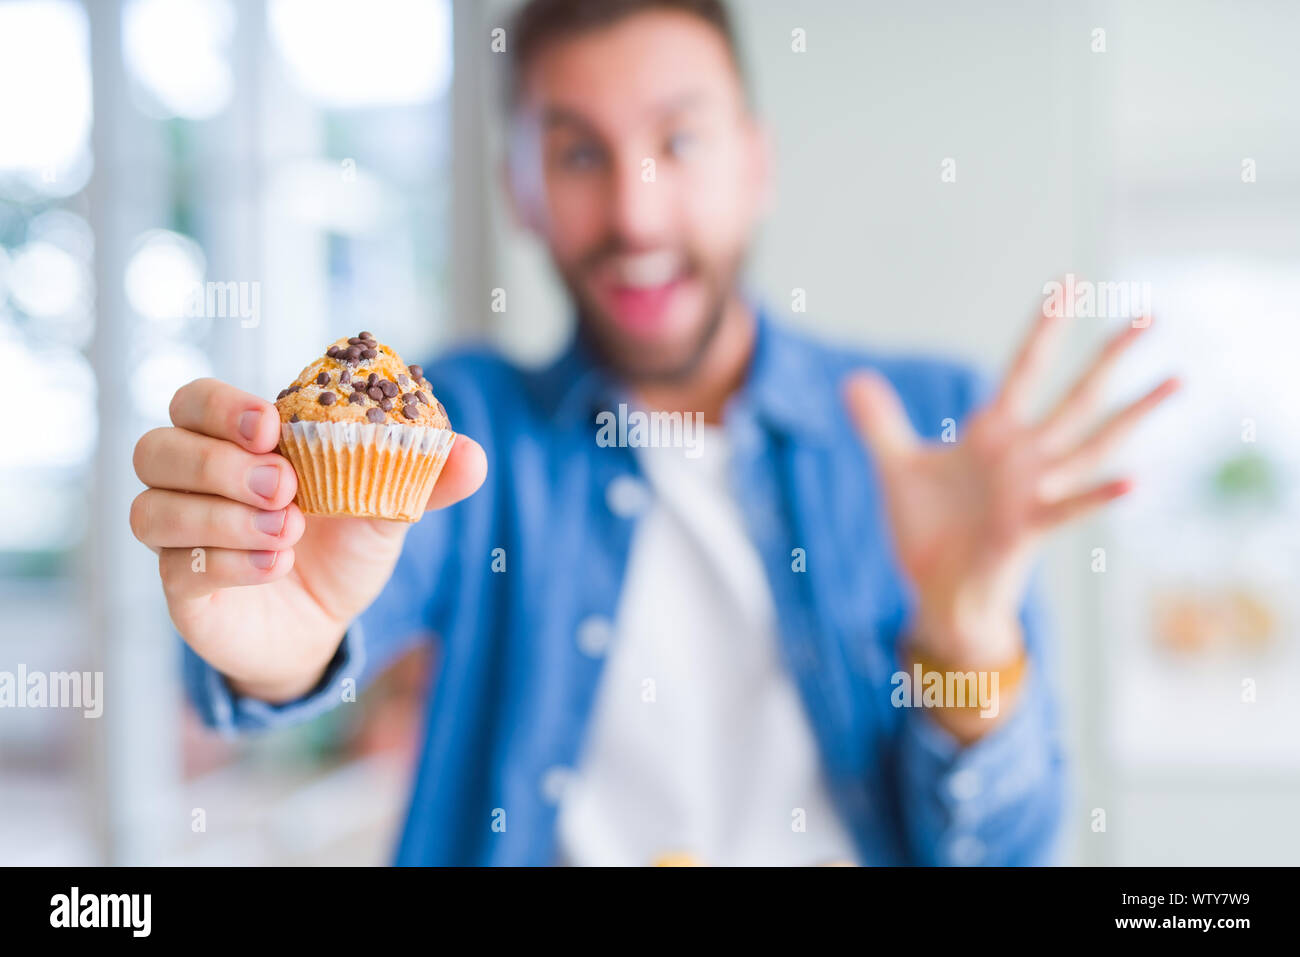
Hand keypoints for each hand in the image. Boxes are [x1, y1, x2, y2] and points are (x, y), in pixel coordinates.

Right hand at [130, 378, 486, 702]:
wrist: (326, 624)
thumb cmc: (343, 547)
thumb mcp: (387, 506)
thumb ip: (423, 475)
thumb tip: (473, 455)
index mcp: (237, 443)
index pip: (194, 402)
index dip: (222, 407)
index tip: (272, 426)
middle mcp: (194, 482)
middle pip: (156, 447)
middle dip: (219, 461)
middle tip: (285, 484)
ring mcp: (179, 536)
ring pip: (152, 508)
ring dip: (222, 515)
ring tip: (289, 528)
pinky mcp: (183, 588)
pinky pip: (179, 566)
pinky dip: (231, 561)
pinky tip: (276, 565)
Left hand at [846, 303, 1178, 670]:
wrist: (935, 592)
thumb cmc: (929, 530)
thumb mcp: (897, 469)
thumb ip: (879, 424)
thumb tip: (852, 379)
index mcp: (993, 435)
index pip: (1024, 369)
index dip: (1044, 328)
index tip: (1067, 284)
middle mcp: (1023, 457)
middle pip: (1075, 397)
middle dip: (1109, 357)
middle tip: (1150, 316)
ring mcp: (1032, 492)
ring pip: (1092, 445)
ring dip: (1132, 415)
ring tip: (1174, 381)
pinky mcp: (1026, 530)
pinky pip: (1069, 509)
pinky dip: (1097, 496)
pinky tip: (1132, 480)